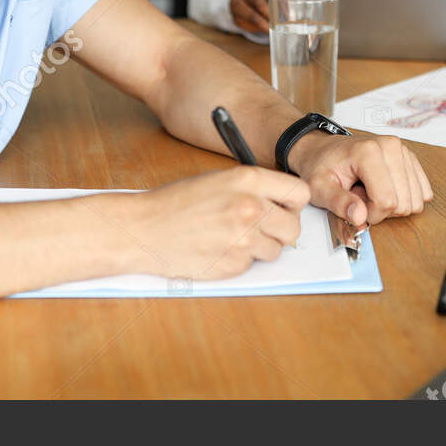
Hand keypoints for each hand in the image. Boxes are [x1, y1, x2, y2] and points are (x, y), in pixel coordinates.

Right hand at [123, 166, 309, 280]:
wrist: (144, 229)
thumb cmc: (177, 202)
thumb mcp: (219, 179)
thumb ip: (254, 188)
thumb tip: (282, 203)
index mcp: (248, 180)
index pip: (300, 193)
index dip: (293, 203)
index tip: (285, 208)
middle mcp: (251, 208)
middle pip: (294, 228)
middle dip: (281, 231)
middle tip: (262, 229)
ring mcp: (243, 239)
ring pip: (275, 250)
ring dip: (259, 248)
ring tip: (231, 237)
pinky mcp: (234, 265)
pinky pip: (251, 265)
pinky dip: (239, 260)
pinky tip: (217, 249)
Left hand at [286, 129, 431, 228]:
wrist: (323, 150)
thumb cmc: (320, 166)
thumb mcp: (318, 187)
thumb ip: (339, 203)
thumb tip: (360, 218)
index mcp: (368, 152)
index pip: (387, 201)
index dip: (371, 214)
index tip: (355, 206)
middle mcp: (391, 146)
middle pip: (403, 203)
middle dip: (381, 209)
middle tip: (360, 195)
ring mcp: (403, 151)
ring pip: (415, 200)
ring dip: (392, 204)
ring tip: (369, 190)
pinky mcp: (410, 158)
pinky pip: (422, 192)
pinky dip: (403, 197)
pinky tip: (383, 187)